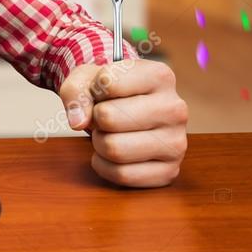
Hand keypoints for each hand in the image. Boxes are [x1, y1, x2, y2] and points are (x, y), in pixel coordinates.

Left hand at [58, 59, 188, 187]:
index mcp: (160, 76)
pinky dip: (105, 166)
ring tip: (110, 133)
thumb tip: (78, 122)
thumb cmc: (108, 91)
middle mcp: (175, 109)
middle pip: (109, 118)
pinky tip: (113, 154)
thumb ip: (75, 91)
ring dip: (99, 143)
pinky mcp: (170, 171)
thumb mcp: (86, 78)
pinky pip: (122, 175)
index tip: (102, 91)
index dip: (93, 89)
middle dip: (95, 119)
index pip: (107, 83)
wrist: (126, 110)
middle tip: (104, 117)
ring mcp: (176, 142)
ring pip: (114, 149)